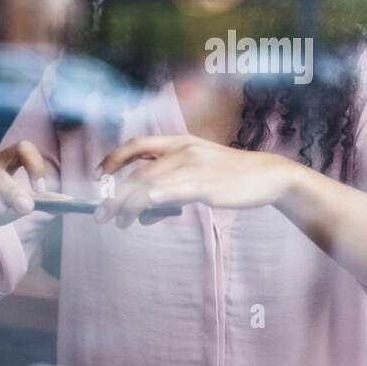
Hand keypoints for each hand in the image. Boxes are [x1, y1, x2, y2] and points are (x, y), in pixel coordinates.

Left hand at [94, 134, 297, 226]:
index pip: (138, 145)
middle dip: (115, 194)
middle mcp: (183, 150)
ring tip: (120, 223)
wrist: (267, 175)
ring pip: (150, 184)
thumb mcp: (198, 171)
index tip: (98, 176)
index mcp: (179, 142)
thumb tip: (143, 210)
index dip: (114, 158)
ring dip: (129, 205)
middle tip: (101, 215)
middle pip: (139, 172)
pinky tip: (145, 207)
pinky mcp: (207, 185)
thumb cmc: (230, 176)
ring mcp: (195, 166)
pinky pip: (175, 190)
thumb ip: (170, 186)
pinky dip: (157, 197)